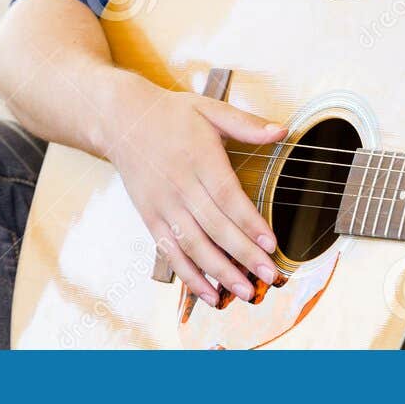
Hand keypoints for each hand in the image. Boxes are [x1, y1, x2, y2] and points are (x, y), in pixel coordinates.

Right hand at [102, 76, 286, 308]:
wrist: (122, 121)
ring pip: (193, 246)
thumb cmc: (171, 114)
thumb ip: (246, 124)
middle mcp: (180, 186)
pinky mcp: (150, 218)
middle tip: (269, 277)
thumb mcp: (210, 109)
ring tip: (245, 292)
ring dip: (220, 272)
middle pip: (215, 227)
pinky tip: (210, 294)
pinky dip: (190, 276)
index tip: (271, 244)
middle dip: (244, 255)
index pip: (228, 197)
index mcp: (200, 159)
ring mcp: (163, 205)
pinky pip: (171, 253)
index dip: (250, 223)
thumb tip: (282, 131)